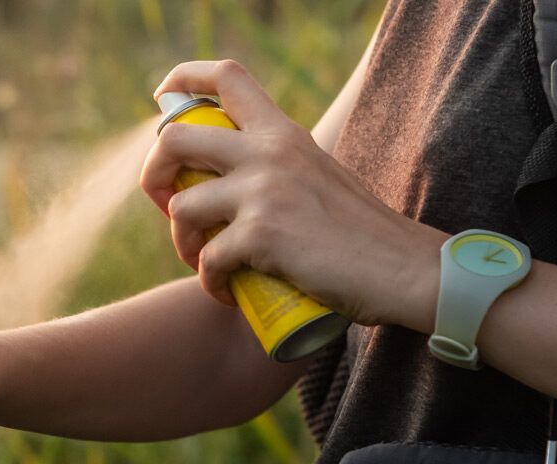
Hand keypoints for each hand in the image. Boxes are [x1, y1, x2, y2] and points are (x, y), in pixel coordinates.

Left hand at [140, 60, 447, 330]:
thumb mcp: (318, 175)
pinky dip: (210, 283)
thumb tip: (233, 184)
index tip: (163, 101)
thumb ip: (280, 168)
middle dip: (153, 174)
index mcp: (284, 132)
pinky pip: (207, 260)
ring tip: (204, 261)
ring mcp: (264, 191)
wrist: (403, 269)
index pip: (224, 77)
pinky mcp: (262, 235)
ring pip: (181, 206)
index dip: (181, 80)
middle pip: (174, 138)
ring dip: (182, 242)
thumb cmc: (362, 234)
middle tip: (167, 205)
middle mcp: (269, 152)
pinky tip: (227, 292)